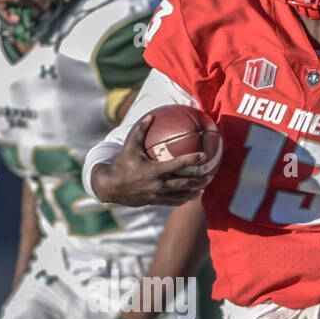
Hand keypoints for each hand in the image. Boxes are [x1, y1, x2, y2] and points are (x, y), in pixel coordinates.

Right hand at [92, 114, 213, 207]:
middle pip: (183, 184)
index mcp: (154, 170)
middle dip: (198, 181)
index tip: (203, 156)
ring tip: (202, 190)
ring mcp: (156, 195)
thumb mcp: (129, 146)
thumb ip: (141, 131)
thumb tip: (151, 116)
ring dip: (192, 193)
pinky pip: (171, 202)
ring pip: (179, 196)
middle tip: (209, 177)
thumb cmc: (121, 164)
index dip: (192, 160)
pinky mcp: (153, 201)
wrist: (110, 187)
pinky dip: (181, 200)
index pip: (178, 165)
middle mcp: (157, 184)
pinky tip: (188, 198)